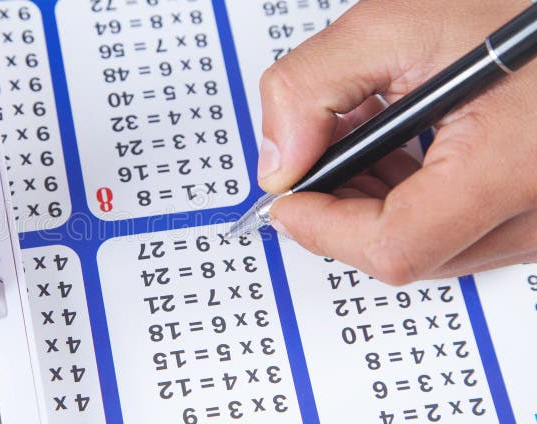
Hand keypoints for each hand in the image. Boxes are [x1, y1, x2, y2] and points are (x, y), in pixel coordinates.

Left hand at [258, 0, 536, 284]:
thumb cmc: (512, 16)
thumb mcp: (394, 28)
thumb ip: (312, 87)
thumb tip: (278, 165)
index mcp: (509, 165)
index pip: (395, 247)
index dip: (322, 229)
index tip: (288, 201)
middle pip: (405, 256)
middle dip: (340, 213)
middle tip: (312, 163)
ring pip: (426, 252)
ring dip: (370, 209)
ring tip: (353, 147)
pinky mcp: (535, 221)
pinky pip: (456, 238)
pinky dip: (407, 204)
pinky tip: (391, 156)